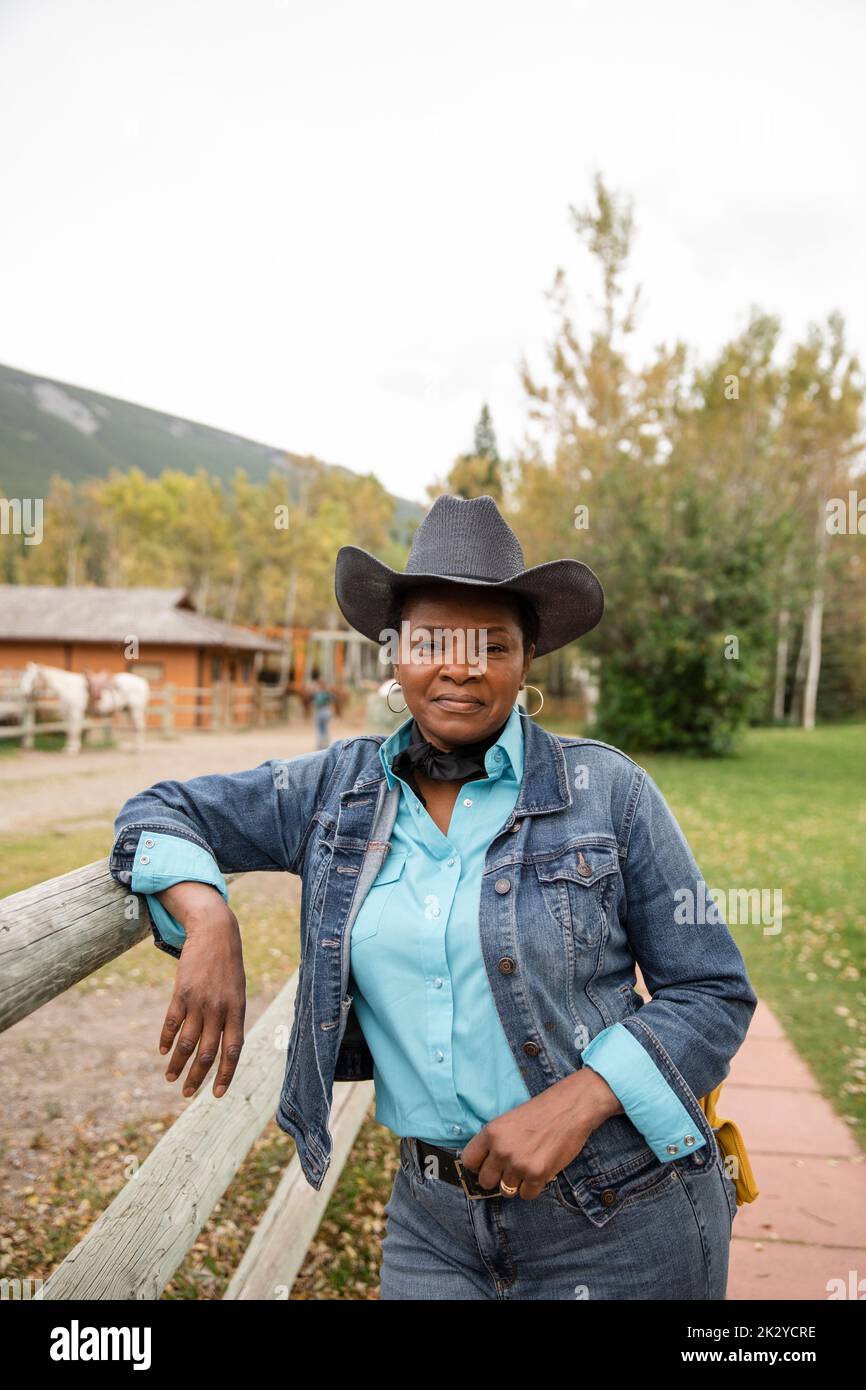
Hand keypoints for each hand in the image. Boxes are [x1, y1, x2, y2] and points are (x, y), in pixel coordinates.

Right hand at [155, 882, 245, 1099]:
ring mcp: (199, 1002)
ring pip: (186, 1043)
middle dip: (197, 1077)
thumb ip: (231, 1018)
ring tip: (170, 1079)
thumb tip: (222, 1048)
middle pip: (207, 1052)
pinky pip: (172, 1023)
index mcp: (237, 1011)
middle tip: (187, 1094)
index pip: (233, 1051)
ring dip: (177, 1064)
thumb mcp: (237, 991)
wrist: (215, 933)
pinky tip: (163, 1051)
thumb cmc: (228, 965)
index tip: (217, 1095)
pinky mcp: (181, 993)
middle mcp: (219, 1009)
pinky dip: (166, 1040)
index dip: (225, 1074)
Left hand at [458, 1066, 623, 1199]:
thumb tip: (484, 1167)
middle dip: (496, 1178)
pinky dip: (532, 1188)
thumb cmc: (540, 1113)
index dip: (477, 1166)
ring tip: (527, 1168)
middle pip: (485, 1181)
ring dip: (516, 1184)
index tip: (487, 1166)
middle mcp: (501, 1150)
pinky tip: (538, 1173)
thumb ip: (494, 1142)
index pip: (468, 1161)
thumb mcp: (508, 1121)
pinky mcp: (537, 1175)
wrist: (569, 1108)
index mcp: (491, 1132)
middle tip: (509, 1170)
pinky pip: (526, 1195)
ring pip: (506, 1190)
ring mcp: (518, 1164)